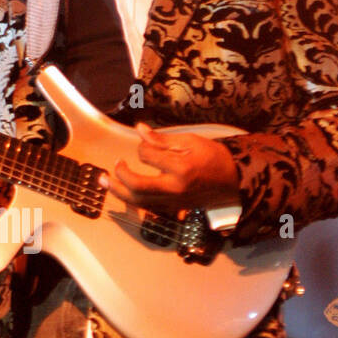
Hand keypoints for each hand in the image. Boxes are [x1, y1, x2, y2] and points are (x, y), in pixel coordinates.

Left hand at [101, 122, 240, 212]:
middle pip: (137, 187)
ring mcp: (173, 202)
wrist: (232, 182)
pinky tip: (123, 191)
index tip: (144, 143)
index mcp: (181, 169)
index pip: (148, 156)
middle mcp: (175, 188)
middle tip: (114, 166)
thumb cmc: (213, 158)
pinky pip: (146, 206)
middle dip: (120, 176)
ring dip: (118, 191)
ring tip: (105, 181)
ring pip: (138, 201)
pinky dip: (132, 199)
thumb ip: (162, 139)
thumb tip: (139, 129)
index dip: (142, 148)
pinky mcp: (172, 208)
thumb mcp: (191, 141)